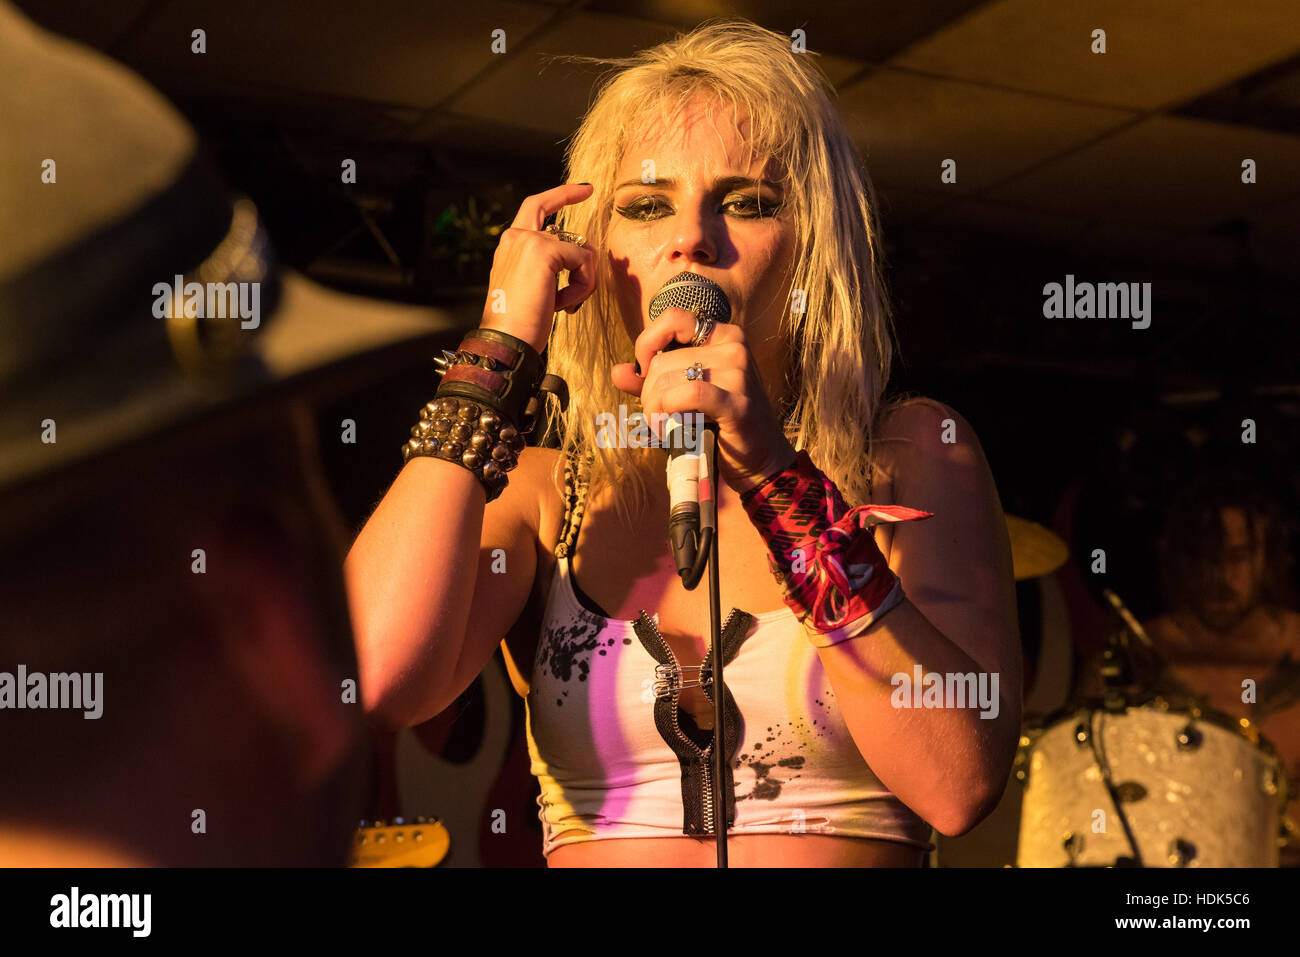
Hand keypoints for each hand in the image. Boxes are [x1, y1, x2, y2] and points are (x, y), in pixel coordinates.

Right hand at [478, 183, 597, 353]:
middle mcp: (516, 236)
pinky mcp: (543, 250)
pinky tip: (565, 305)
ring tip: (566, 304)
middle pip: (556, 212)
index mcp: (510, 246)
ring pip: (579, 248)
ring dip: (583, 279)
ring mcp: (529, 240)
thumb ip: (552, 266)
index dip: (560, 195)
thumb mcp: (536, 288)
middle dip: (573, 211)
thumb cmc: (520, 324)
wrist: (506, 340)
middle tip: (591, 197)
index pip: (535, 207)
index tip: (583, 189)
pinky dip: (583, 287)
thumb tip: (583, 255)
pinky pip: (583, 262)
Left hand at [610, 307, 796, 493]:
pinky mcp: (737, 402)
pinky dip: (668, 413)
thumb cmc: (720, 424)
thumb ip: (651, 382)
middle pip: (663, 361)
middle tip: (656, 417)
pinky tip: (668, 430)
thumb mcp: (684, 396)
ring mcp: (739, 372)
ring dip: (654, 410)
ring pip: (668, 381)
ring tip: (662, 427)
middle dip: (648, 394)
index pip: (673, 318)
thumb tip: (618, 371)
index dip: (647, 343)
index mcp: (723, 335)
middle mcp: (734, 346)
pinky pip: (688, 395)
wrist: (760, 460)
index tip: (645, 373)